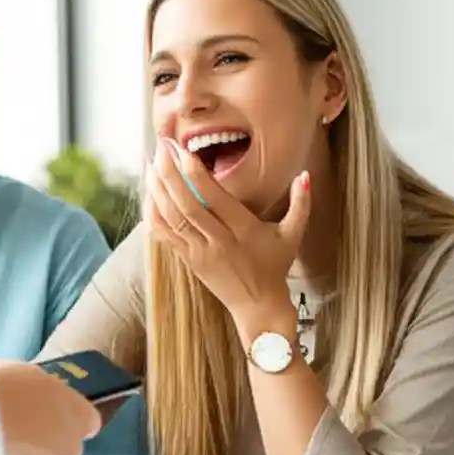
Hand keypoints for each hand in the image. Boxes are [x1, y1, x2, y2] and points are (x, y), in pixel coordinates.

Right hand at [0, 360, 101, 454]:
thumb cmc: (8, 387)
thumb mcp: (30, 374)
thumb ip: (44, 392)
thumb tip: (41, 397)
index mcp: (81, 415)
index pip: (89, 421)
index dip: (72, 414)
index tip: (54, 406)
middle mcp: (70, 445)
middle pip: (67, 442)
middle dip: (51, 434)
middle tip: (28, 417)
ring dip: (30, 446)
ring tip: (5, 427)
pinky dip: (12, 454)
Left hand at [144, 137, 309, 325]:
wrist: (258, 306)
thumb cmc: (275, 267)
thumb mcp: (293, 235)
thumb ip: (301, 203)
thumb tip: (304, 175)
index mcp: (243, 231)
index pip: (215, 199)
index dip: (196, 175)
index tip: (183, 150)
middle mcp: (218, 241)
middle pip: (187, 206)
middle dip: (169, 175)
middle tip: (160, 147)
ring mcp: (200, 252)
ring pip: (171, 220)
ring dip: (157, 191)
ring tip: (149, 164)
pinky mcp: (188, 260)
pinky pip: (164, 235)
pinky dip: (153, 214)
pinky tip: (148, 194)